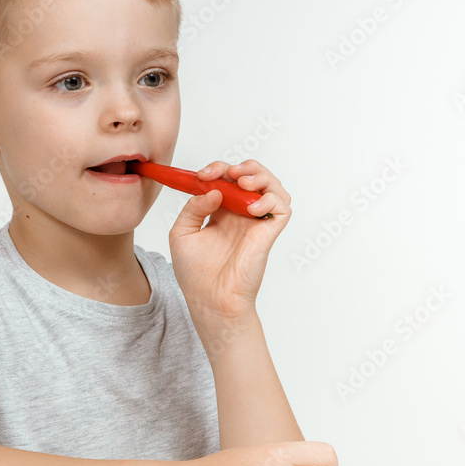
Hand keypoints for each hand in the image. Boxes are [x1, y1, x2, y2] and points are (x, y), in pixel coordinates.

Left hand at [169, 159, 290, 324]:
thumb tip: (212, 190)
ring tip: (243, 183)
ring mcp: (256, 223)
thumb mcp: (182, 233)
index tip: (202, 175)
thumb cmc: (195, 273)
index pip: (227, 179)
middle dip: (243, 166)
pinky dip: (271, 199)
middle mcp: (241, 214)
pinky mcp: (268, 233)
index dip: (218, 170)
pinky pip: (282, 207)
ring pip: (273, 187)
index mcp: (221, 212)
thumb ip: (193, 208)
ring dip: (261, 176)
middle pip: (253, 177)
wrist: (209, 299)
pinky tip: (251, 208)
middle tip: (227, 173)